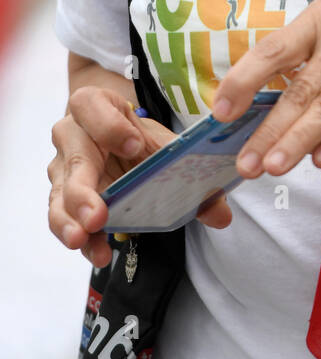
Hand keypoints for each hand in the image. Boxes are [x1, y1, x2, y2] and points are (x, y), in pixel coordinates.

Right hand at [48, 86, 232, 268]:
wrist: (119, 142)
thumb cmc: (137, 137)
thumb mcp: (162, 144)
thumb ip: (191, 170)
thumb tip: (220, 214)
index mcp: (94, 106)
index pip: (89, 106)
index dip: (109, 125)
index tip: (135, 144)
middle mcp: (70, 135)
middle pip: (72, 160)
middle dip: (83, 191)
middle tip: (98, 216)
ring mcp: (62, 169)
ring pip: (60, 196)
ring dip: (71, 221)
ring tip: (84, 239)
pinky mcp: (62, 198)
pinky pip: (64, 219)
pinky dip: (82, 238)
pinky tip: (97, 252)